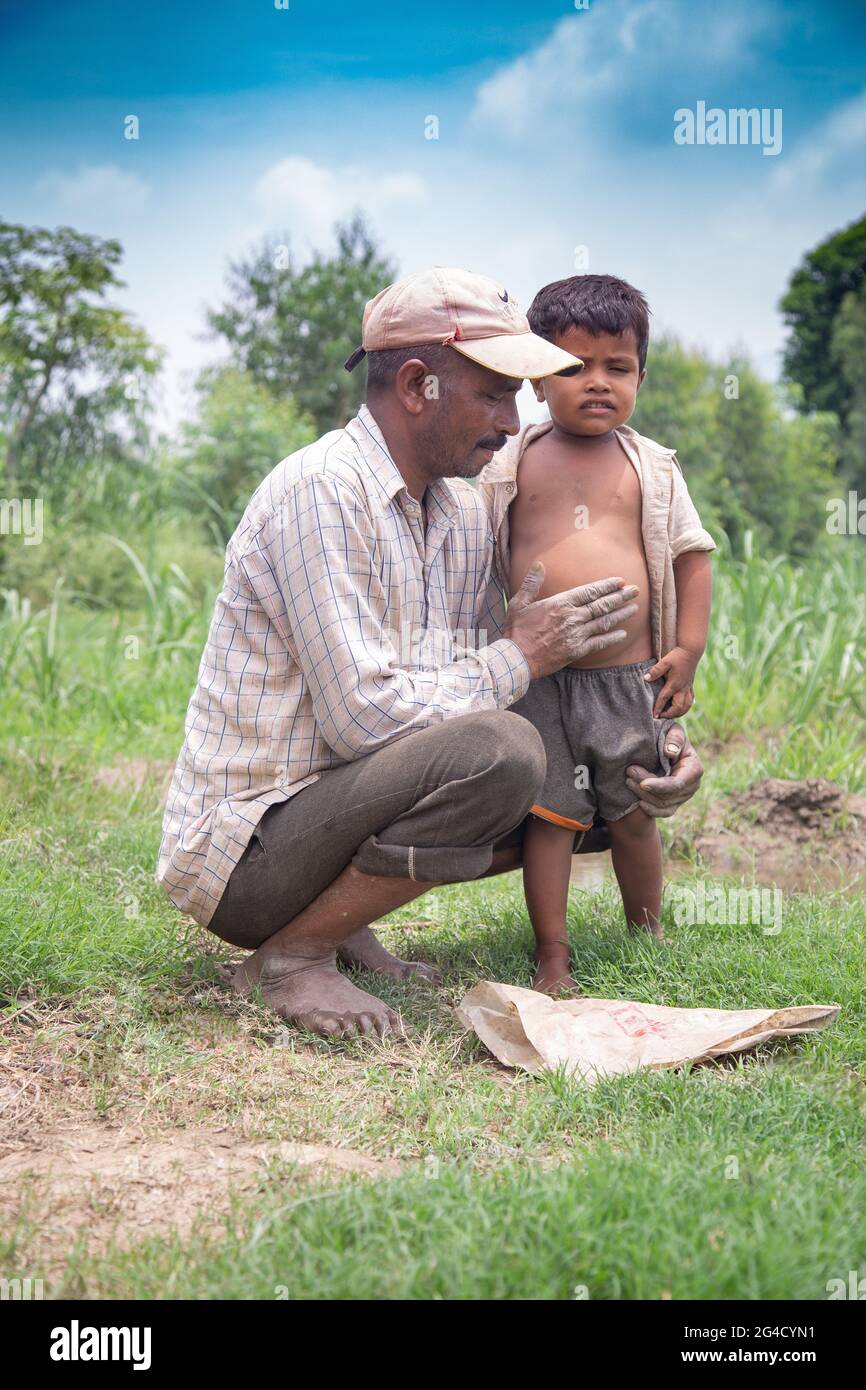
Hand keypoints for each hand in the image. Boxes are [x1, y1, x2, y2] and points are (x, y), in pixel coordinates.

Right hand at [503, 563, 638, 679]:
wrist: (516, 658)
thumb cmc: (516, 630)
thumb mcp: (519, 603)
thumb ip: (531, 583)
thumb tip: (539, 565)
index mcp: (560, 603)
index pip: (590, 591)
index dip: (607, 586)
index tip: (620, 581)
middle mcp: (572, 617)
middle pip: (602, 605)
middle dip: (621, 597)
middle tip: (636, 591)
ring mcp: (576, 634)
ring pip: (604, 622)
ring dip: (621, 614)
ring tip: (634, 609)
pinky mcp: (576, 651)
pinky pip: (599, 643)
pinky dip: (612, 638)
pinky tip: (623, 634)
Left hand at [625, 725, 702, 818]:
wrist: (666, 748)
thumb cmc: (669, 737)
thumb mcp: (673, 730)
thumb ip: (674, 738)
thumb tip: (670, 752)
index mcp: (694, 768)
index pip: (678, 783)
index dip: (660, 785)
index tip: (643, 783)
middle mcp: (692, 786)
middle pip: (668, 795)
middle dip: (646, 787)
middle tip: (629, 773)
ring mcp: (684, 796)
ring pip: (663, 804)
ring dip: (644, 796)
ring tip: (628, 781)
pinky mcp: (675, 803)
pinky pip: (664, 812)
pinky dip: (651, 810)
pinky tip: (638, 802)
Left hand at [644, 645, 700, 716]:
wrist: (691, 651)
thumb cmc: (677, 656)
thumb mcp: (665, 661)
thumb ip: (655, 671)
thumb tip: (646, 678)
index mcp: (674, 683)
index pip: (664, 699)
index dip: (658, 708)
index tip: (654, 716)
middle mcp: (682, 688)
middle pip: (678, 707)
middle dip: (670, 714)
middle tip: (661, 716)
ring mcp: (688, 687)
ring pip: (687, 706)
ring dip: (679, 713)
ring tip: (670, 715)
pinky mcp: (691, 686)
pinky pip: (691, 700)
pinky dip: (686, 707)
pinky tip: (681, 708)